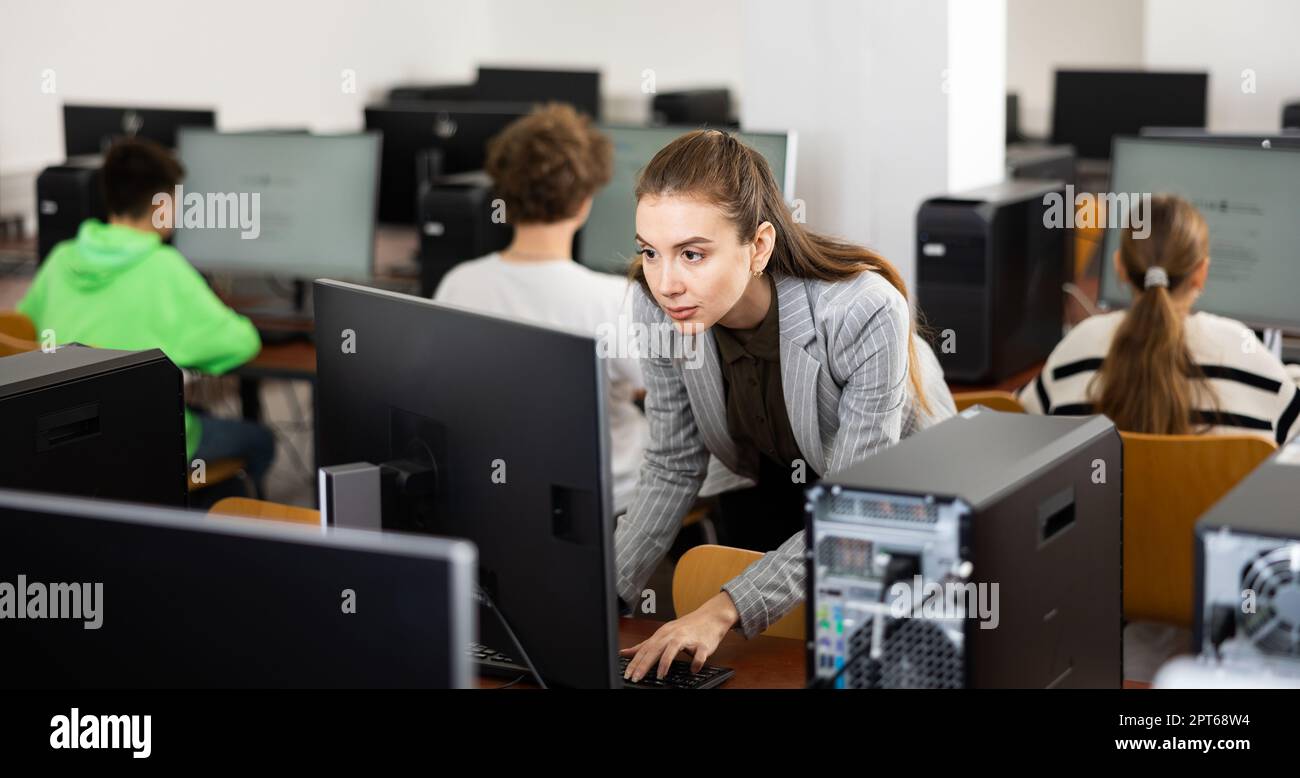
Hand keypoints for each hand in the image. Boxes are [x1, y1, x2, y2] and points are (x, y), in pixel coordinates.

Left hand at [619, 591, 739, 681]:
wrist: (711, 617)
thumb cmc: (686, 628)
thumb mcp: (663, 635)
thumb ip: (645, 645)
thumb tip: (624, 652)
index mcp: (662, 634)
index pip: (645, 649)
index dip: (635, 662)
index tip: (627, 674)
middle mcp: (673, 635)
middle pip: (656, 648)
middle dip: (644, 664)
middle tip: (636, 677)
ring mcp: (688, 638)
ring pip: (673, 648)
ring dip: (666, 662)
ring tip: (660, 675)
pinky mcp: (703, 644)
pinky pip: (699, 654)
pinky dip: (696, 662)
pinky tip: (693, 669)